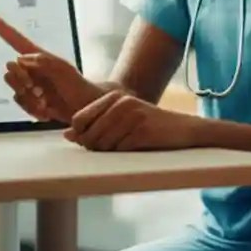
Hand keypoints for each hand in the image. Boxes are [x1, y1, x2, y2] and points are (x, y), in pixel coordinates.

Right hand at [0, 8, 104, 122]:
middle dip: (21, 83)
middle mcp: (30, 69)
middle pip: (9, 71)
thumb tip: (20, 59)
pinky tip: (46, 112)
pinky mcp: (31, 102)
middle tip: (39, 90)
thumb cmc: (78, 86)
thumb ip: (43, 62)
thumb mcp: (64, 69)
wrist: (87, 109)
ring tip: (46, 102)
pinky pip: (20, 105)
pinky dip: (32, 110)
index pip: (14, 38)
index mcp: (37, 56)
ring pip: (14, 91)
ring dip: (29, 100)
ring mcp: (30, 86)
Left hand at [67, 90, 198, 150]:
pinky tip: (135, 148)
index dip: (81, 136)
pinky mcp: (142, 131)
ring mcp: (132, 116)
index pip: (78, 119)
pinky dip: (123, 154)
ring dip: (111, 153)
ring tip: (126, 147)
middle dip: (95, 148)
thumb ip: (93, 125)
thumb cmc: (148, 128)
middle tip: (113, 149)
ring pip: (103, 144)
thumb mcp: (120, 120)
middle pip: (89, 135)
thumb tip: (66, 135)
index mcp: (112, 96)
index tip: (94, 143)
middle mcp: (121, 102)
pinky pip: (119, 150)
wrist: (183, 130)